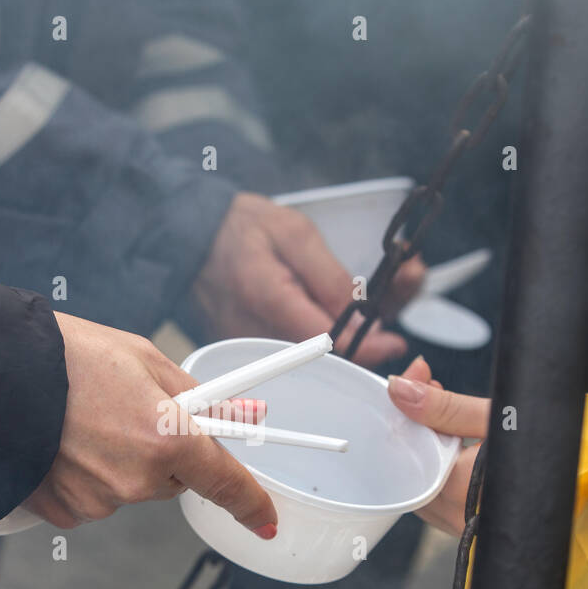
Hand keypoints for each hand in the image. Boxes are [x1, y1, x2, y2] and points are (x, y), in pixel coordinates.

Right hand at [25, 312, 278, 535]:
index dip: (251, 504)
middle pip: (173, 479)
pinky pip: (92, 499)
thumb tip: (242, 413)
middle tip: (130, 413)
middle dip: (164, 452)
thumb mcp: (143, 360)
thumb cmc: (68, 356)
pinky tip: (60, 445)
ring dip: (119, 462)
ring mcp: (98, 502)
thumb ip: (196, 395)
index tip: (267, 519)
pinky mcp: (63, 513)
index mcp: (168, 439)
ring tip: (82, 422)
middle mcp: (138, 480)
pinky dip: (84, 477)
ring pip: (130, 488)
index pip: (226, 483)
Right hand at [188, 193, 424, 367]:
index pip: (326, 341)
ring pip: (315, 359)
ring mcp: (252, 350)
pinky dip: (327, 338)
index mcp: (268, 300)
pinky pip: (297, 354)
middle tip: (394, 304)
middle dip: (369, 336)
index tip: (395, 340)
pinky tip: (344, 314)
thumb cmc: (243, 230)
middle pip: (325, 357)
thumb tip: (364, 316)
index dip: (367, 345)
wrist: (192, 239)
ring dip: (353, 337)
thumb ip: (330, 277)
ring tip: (376, 304)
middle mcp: (257, 336)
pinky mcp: (252, 354)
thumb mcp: (295, 234)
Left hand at [387, 356, 489, 535]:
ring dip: (428, 447)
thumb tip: (399, 388)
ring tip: (448, 412)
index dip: (408, 410)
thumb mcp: (503, 419)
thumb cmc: (562, 452)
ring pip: (423, 485)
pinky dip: (441, 470)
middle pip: (411, 468)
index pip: (408, 448)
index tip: (419, 376)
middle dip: (416, 426)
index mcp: (458, 489)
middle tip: (432, 387)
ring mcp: (464, 530)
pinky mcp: (475, 533)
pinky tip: (457, 443)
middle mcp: (456, 518)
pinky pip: (441, 499)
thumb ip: (446, 407)